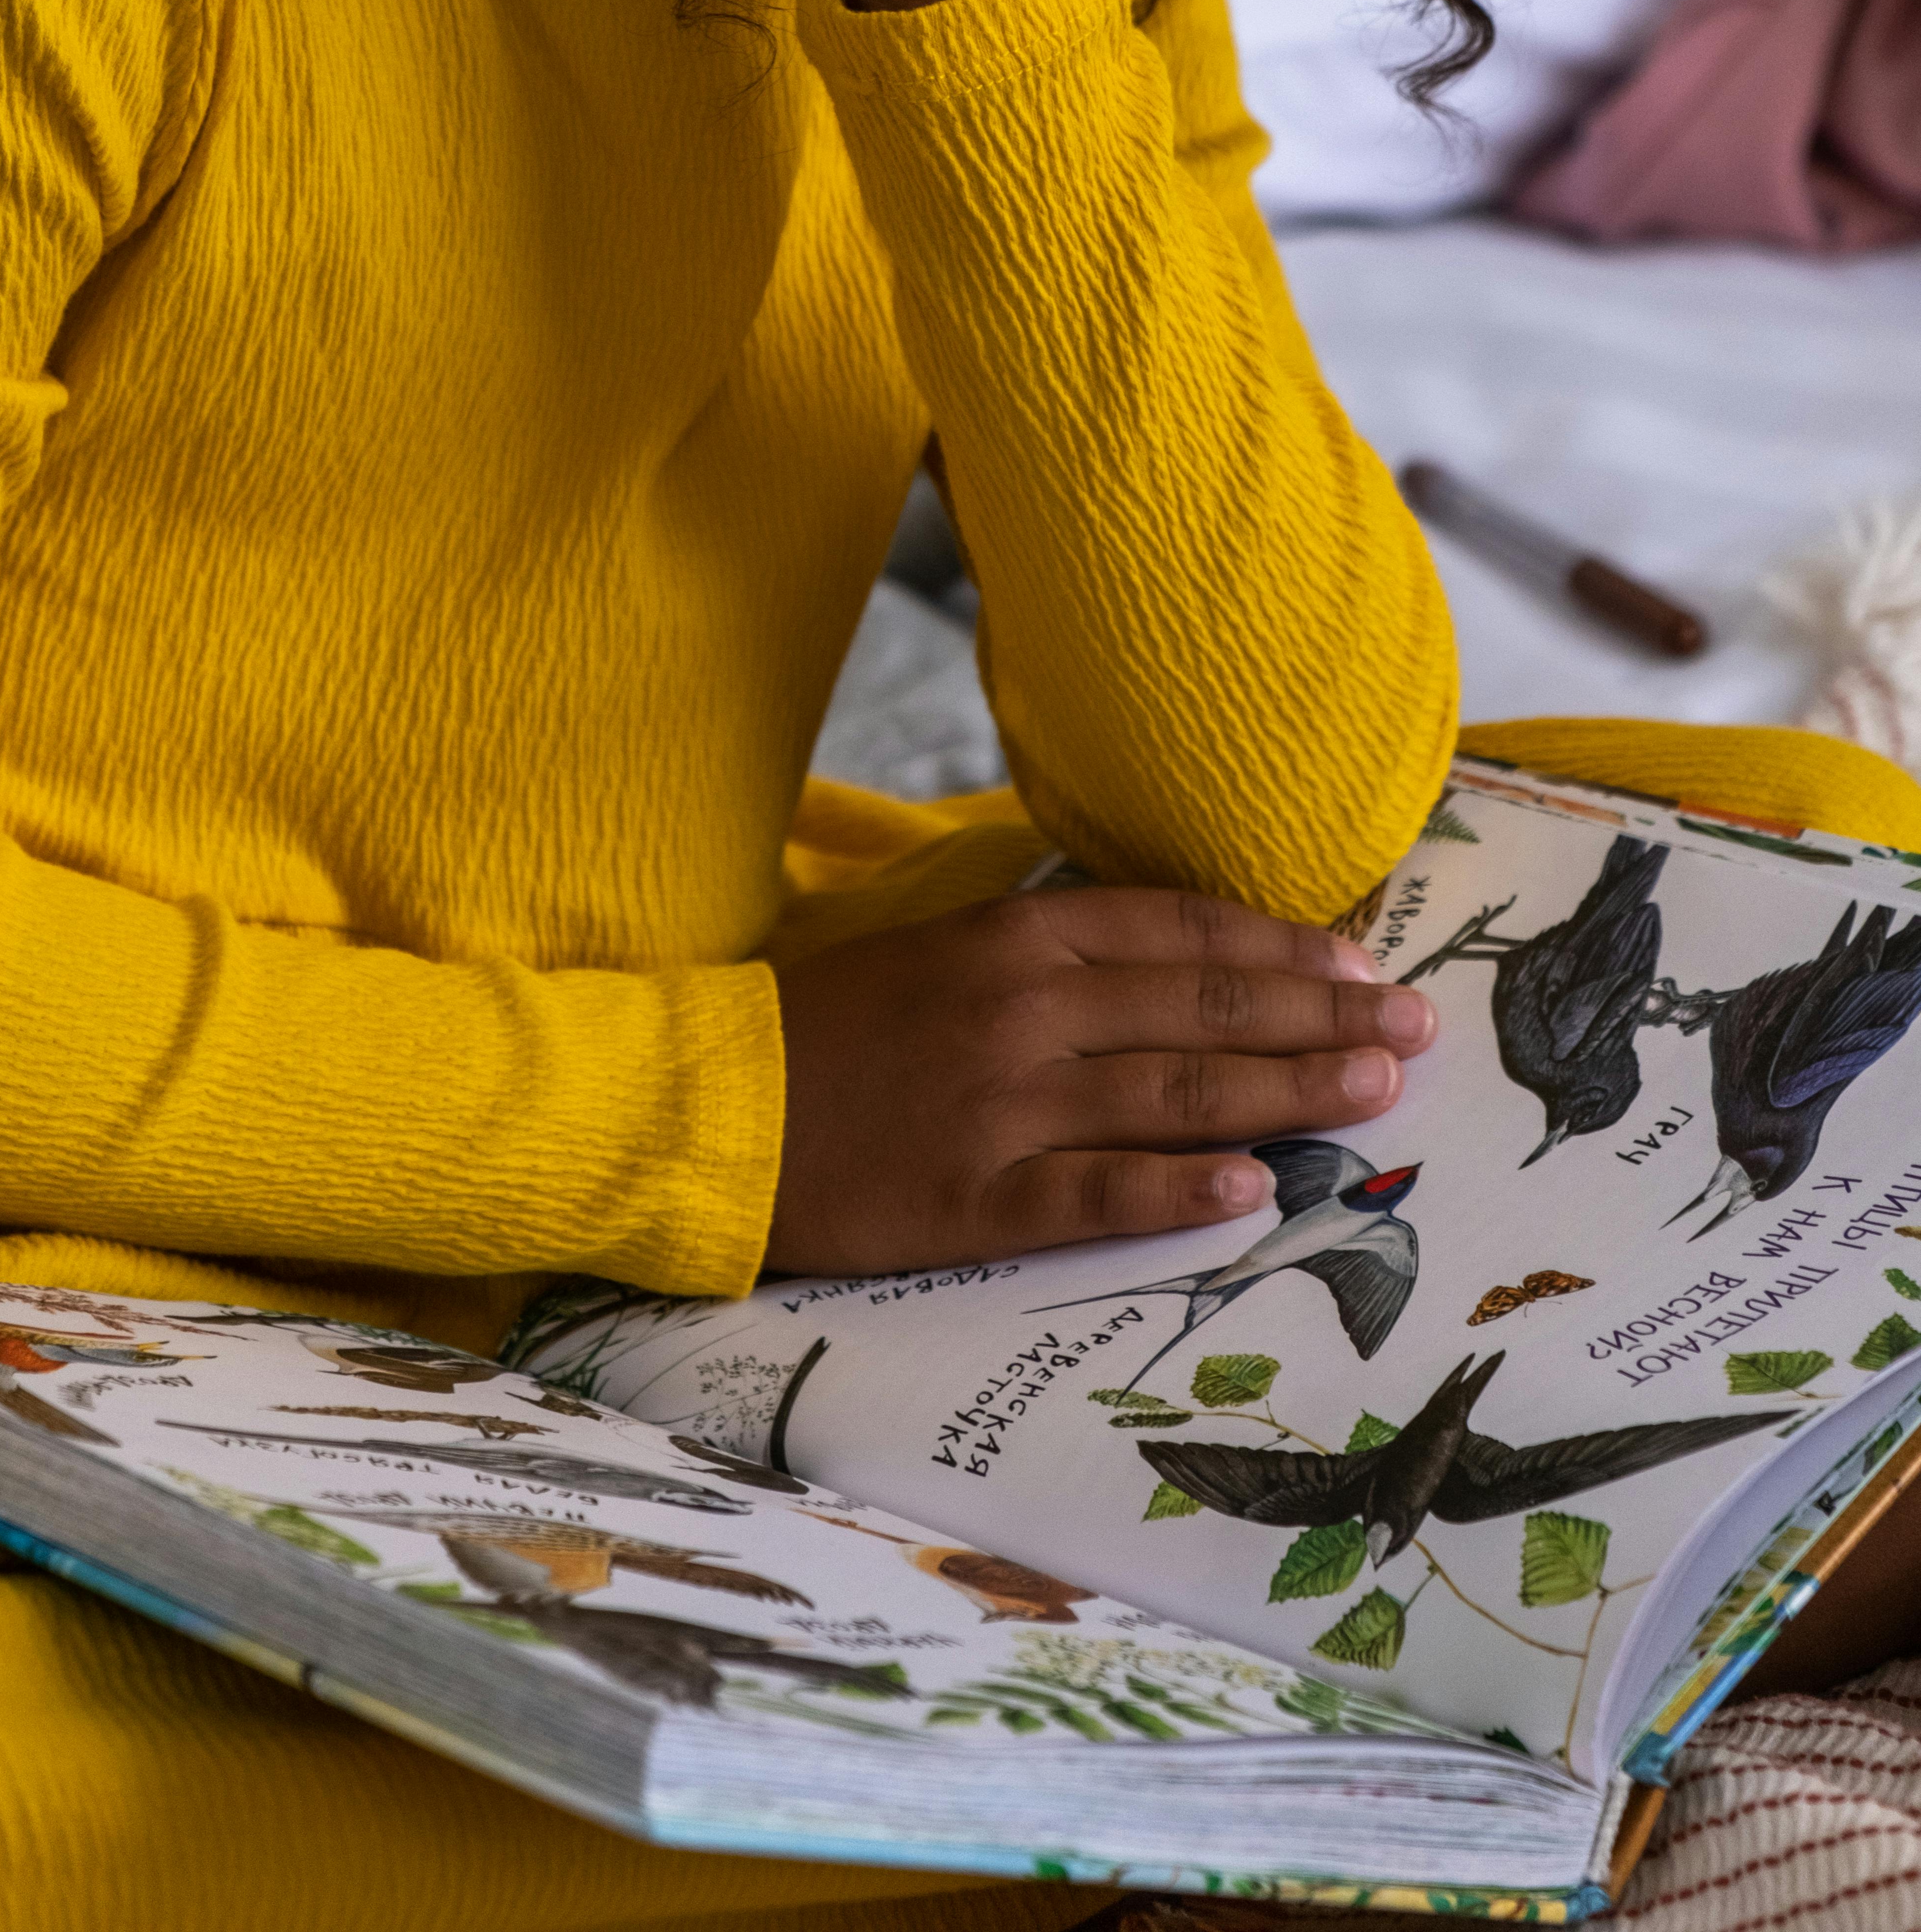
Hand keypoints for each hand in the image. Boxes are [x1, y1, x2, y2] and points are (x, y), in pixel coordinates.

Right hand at [765, 877, 1435, 1276]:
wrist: (713, 1102)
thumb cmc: (839, 1025)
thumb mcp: (949, 952)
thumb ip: (1057, 953)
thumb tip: (1179, 958)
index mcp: (1015, 942)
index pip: (1180, 932)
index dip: (1281, 947)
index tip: (1364, 961)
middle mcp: (1021, 1012)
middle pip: (1200, 1009)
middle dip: (1322, 1017)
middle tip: (1415, 1027)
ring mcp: (998, 1106)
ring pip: (1172, 1094)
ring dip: (1287, 1093)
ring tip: (1377, 1091)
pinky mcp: (969, 1198)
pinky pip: (1091, 1193)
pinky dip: (1175, 1189)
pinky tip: (1252, 1188)